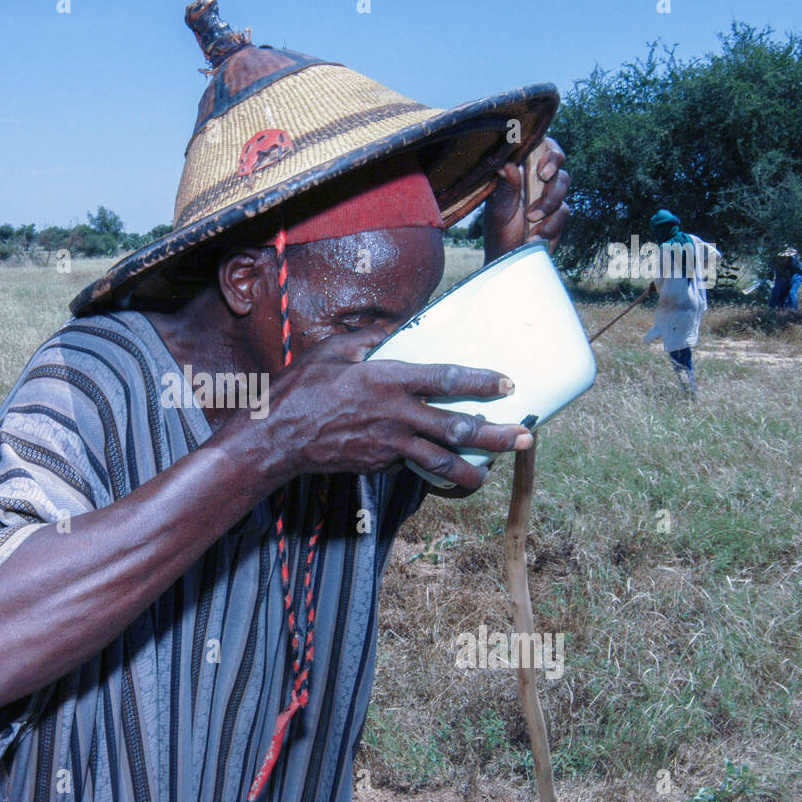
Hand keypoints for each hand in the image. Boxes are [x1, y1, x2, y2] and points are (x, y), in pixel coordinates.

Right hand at [254, 326, 532, 491]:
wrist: (275, 437)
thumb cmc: (300, 388)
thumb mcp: (333, 351)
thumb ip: (368, 338)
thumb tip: (393, 326)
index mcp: (387, 379)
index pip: (446, 378)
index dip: (480, 381)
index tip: (507, 383)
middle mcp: (395, 414)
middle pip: (456, 428)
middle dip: (496, 435)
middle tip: (525, 436)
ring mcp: (387, 444)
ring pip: (439, 461)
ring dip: (472, 469)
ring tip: (493, 474)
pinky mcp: (376, 464)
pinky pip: (412, 466)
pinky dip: (432, 471)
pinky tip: (448, 475)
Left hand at [483, 136, 569, 261]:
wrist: (507, 259)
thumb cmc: (498, 231)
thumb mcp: (498, 209)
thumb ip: (506, 188)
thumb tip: (507, 164)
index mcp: (523, 173)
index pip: (542, 149)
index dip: (548, 151)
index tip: (542, 167)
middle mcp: (538, 182)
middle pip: (559, 166)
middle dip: (552, 171)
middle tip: (543, 179)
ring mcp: (551, 198)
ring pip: (563, 186)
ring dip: (549, 202)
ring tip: (530, 218)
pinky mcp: (558, 216)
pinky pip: (563, 212)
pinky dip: (549, 225)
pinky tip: (534, 236)